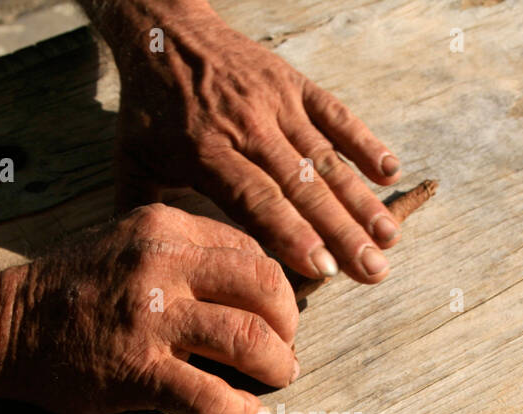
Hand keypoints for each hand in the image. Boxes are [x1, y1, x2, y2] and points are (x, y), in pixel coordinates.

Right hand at [0, 203, 298, 413]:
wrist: (4, 326)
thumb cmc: (74, 289)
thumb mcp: (132, 244)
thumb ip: (189, 255)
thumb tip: (256, 291)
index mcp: (165, 227)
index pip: (251, 251)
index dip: (277, 288)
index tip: (277, 314)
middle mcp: (162, 265)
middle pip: (264, 288)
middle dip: (289, 324)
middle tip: (285, 348)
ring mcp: (150, 318)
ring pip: (247, 339)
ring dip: (276, 366)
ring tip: (278, 378)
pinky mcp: (136, 370)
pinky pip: (209, 396)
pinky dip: (239, 412)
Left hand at [99, 0, 402, 283]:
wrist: (163, 30)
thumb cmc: (148, 110)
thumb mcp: (131, 162)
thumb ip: (142, 217)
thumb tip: (154, 275)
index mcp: (205, 152)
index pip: (256, 200)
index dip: (292, 234)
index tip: (324, 269)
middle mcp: (245, 126)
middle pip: (301, 187)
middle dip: (342, 232)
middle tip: (373, 272)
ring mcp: (273, 101)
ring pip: (325, 157)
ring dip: (361, 199)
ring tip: (389, 238)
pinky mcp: (293, 83)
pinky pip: (334, 114)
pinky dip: (364, 142)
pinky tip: (390, 174)